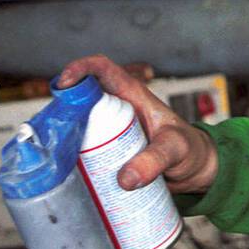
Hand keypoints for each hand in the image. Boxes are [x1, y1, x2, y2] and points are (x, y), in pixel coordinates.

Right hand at [56, 54, 218, 193]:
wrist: (196, 169)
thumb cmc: (190, 149)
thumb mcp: (175, 150)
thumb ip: (154, 161)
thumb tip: (125, 179)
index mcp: (133, 95)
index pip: (102, 70)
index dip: (81, 69)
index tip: (65, 83)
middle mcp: (117, 109)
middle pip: (80, 98)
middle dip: (62, 110)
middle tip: (52, 131)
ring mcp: (110, 130)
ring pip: (77, 125)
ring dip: (64, 136)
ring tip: (52, 154)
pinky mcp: (107, 151)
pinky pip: (83, 149)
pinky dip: (71, 158)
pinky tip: (63, 172)